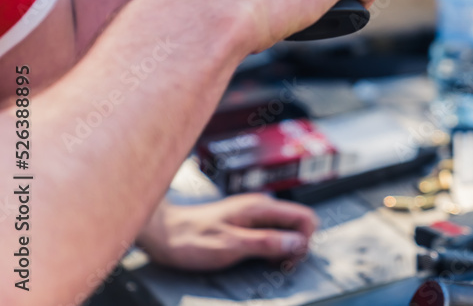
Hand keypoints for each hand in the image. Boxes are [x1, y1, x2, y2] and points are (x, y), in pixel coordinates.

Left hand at [136, 195, 318, 271]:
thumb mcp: (231, 246)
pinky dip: (271, 248)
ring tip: (268, 264)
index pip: (305, 217)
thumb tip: (297, 243)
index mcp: (260, 208)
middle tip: (281, 266)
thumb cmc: (191, 238)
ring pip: (285, 229)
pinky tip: (258, 259)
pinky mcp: (245, 223)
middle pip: (298, 223)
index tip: (291, 259)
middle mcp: (260, 207)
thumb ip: (266, 243)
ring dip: (284, 248)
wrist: (164, 233)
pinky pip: (270, 233)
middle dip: (296, 246)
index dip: (306, 240)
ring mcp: (253, 214)